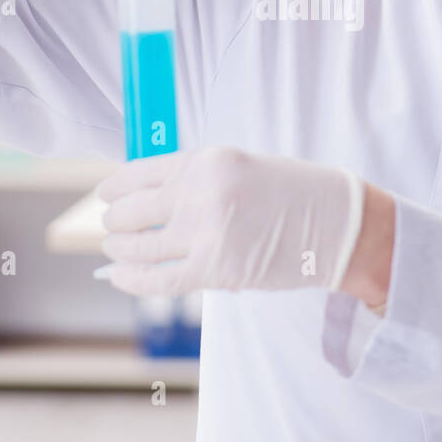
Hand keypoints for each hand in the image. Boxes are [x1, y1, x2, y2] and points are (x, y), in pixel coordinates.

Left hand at [95, 145, 366, 297]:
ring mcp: (206, 232)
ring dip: (119, 250)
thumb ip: (197, 180)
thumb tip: (150, 200)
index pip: (140, 173)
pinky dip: (132, 281)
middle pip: (133, 211)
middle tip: (109, 227)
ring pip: (139, 247)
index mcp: (206, 160)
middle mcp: (200, 192)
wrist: (336, 224)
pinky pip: (158, 280)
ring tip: (112, 251)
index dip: (115, 188)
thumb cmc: (292, 194)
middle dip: (114, 221)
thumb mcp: (240, 168)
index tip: (105, 195)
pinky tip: (120, 278)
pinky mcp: (215, 269)